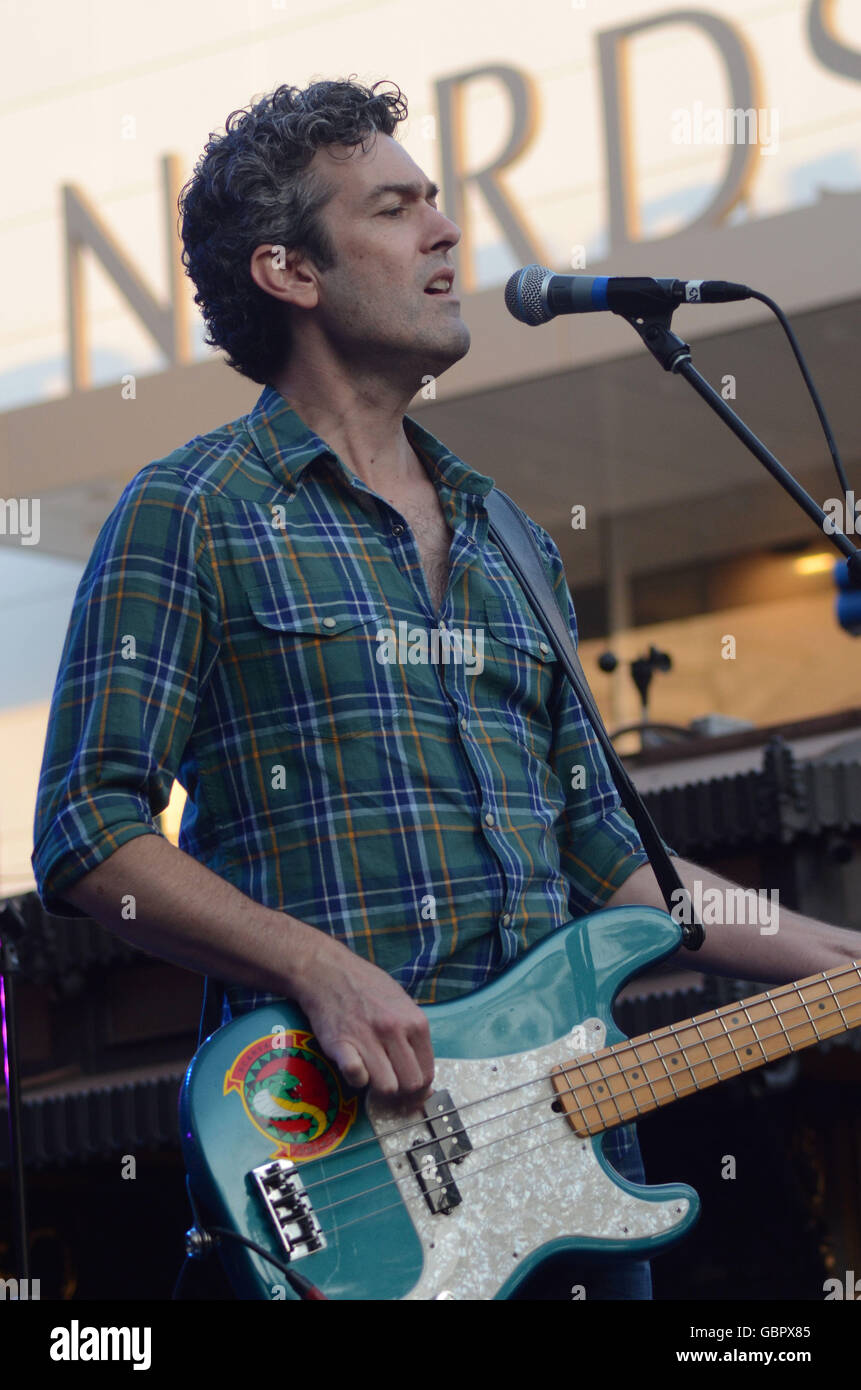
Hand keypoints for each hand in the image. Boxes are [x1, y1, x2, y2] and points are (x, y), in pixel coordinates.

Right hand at [287, 924, 434, 1109]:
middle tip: (390, 1085)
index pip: (427, 1071)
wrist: (327, 971)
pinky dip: (356, 1079)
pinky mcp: (342, 1045)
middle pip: (411, 1084)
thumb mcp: (401, 1002)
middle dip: (403, 1092)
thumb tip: (422, 1069)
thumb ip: (413, 1033)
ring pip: (388, 1087)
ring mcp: (369, 1038)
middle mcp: (395, 1030)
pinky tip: (354, 1067)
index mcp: (415, 1021)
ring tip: (371, 1074)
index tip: (409, 1091)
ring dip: (379, 1087)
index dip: (419, 1088)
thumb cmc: (365, 985)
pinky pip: (357, 1077)